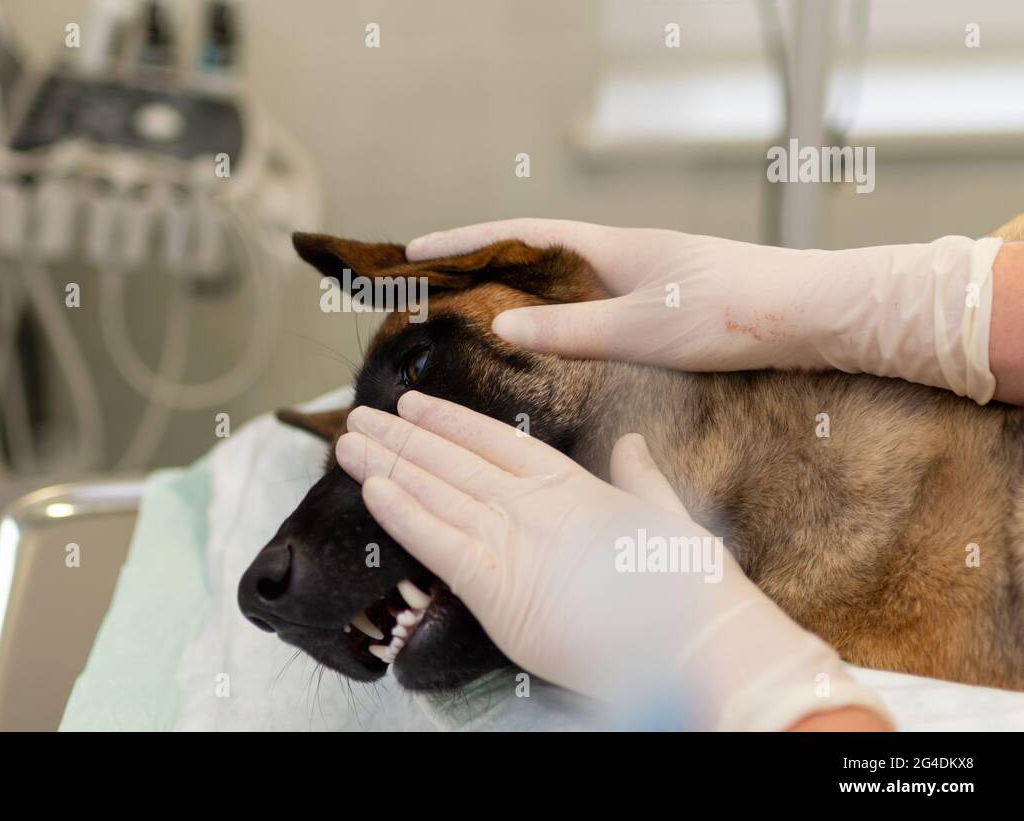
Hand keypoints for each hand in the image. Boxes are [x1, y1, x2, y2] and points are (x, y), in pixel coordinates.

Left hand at [336, 390, 889, 730]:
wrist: (698, 644)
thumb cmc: (688, 588)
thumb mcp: (665, 517)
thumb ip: (639, 476)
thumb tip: (631, 443)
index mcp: (571, 485)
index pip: (492, 442)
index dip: (446, 421)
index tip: (412, 404)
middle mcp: (534, 505)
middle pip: (450, 462)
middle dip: (400, 438)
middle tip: (359, 415)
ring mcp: (514, 542)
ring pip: (435, 493)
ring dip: (387, 465)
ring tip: (348, 442)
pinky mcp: (498, 589)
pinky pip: (438, 543)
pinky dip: (402, 514)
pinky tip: (371, 489)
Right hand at [408, 219, 1003, 402]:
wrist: (814, 312)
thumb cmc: (734, 311)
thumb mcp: (643, 328)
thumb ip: (570, 330)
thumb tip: (501, 325)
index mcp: (605, 248)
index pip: (515, 236)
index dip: (461, 243)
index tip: (413, 251)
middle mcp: (616, 255)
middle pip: (529, 253)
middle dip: (475, 265)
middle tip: (426, 283)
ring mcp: (637, 277)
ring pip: (557, 279)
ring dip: (510, 289)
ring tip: (466, 310)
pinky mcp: (657, 303)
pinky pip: (584, 301)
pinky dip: (549, 311)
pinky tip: (543, 335)